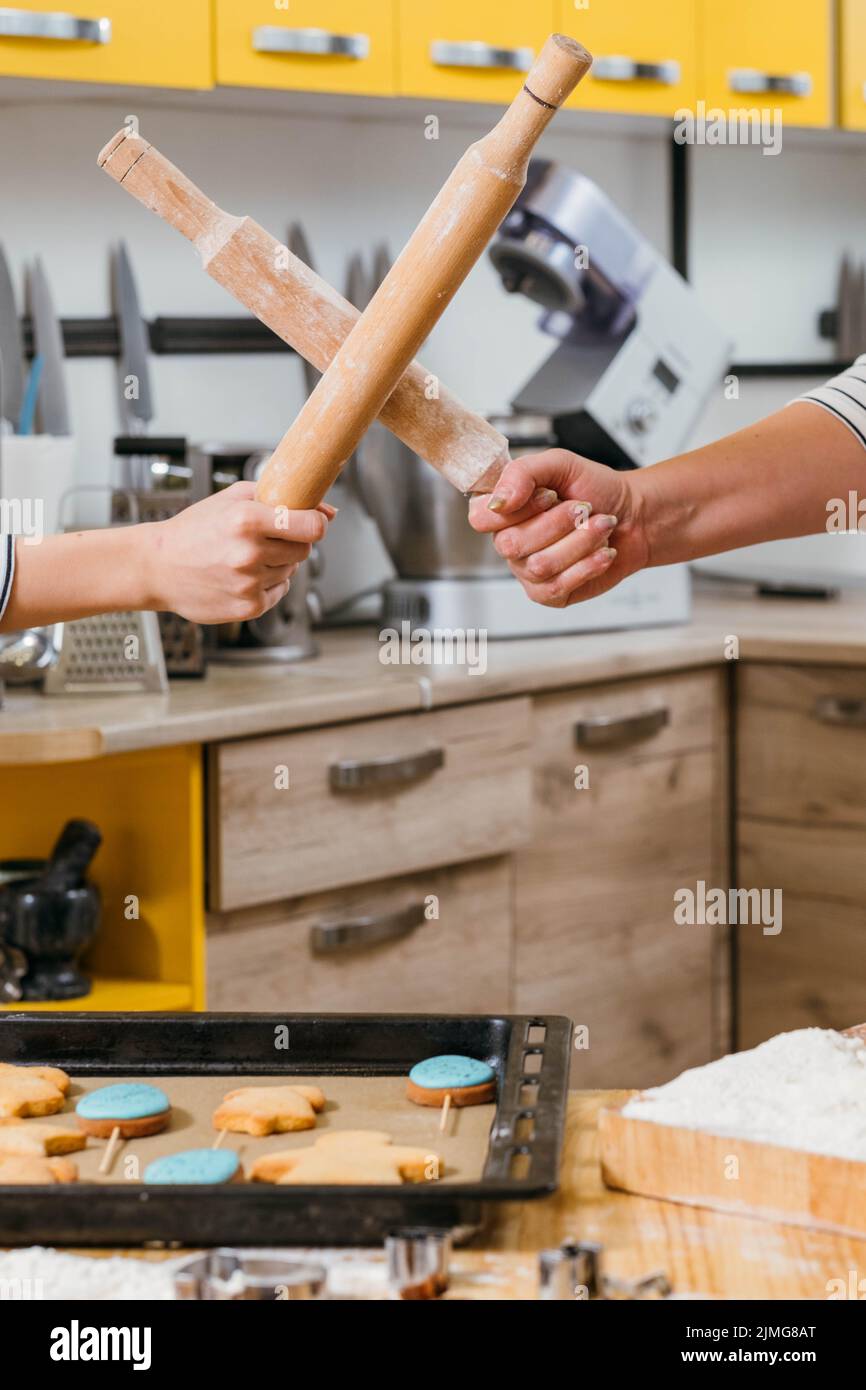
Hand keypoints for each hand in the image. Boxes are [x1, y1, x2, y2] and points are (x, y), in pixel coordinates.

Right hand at [139, 481, 333, 623]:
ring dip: (277, 563)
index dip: (316, 523)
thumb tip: (328, 512)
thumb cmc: (194, 530)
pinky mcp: (248, 607)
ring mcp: (249, 583)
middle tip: (267, 539)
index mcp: (246, 520)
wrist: (158, 567)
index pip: (312, 527)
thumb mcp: (232, 499)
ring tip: (245, 557)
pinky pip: (278, 592)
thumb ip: (280, 497)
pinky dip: (267, 584)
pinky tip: (241, 576)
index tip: (312, 522)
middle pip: (304, 550)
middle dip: (293, 542)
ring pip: (290, 571)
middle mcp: (249, 553)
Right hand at [468, 450, 649, 606]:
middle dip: (558, 523)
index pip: (480, 517)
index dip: (518, 508)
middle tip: (584, 508)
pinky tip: (603, 552)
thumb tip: (500, 500)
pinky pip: (557, 586)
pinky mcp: (549, 594)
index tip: (550, 495)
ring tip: (602, 526)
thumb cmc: (595, 489)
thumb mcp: (560, 464)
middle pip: (510, 544)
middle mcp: (510, 542)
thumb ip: (523, 473)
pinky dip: (587, 565)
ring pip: (540, 565)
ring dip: (580, 541)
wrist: (634, 516)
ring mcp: (527, 571)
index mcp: (504, 510)